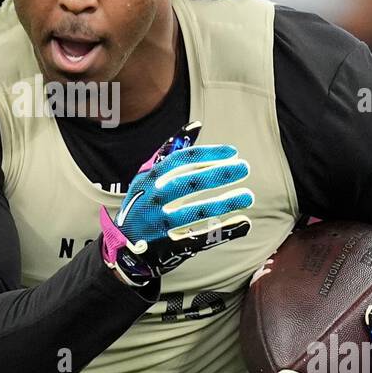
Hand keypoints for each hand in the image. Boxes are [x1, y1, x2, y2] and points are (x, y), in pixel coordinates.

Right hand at [99, 122, 253, 286]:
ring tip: (248, 196)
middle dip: (219, 174)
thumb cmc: (142, 202)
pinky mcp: (170, 246)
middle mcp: (153, 200)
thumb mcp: (149, 176)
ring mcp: (159, 225)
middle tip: (245, 168)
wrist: (123, 246)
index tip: (233, 152)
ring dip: (224, 203)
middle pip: (189, 184)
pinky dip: (224, 231)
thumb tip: (196, 126)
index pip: (181, 161)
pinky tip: (243, 224)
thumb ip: (171, 151)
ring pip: (195, 213)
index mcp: (149, 179)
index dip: (209, 155)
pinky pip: (201, 238)